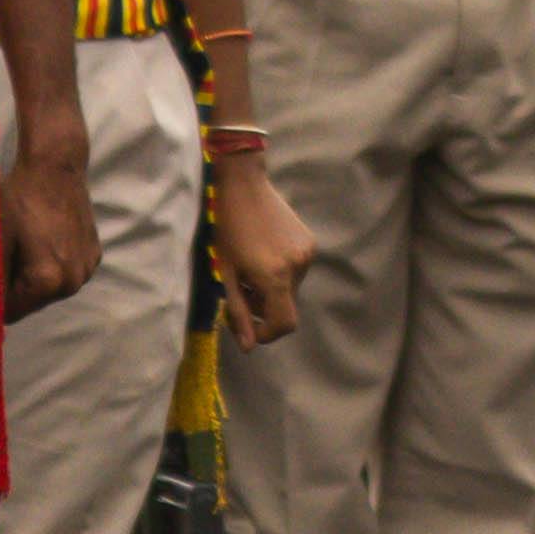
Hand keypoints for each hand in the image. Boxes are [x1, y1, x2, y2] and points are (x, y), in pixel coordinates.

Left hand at [0, 124, 98, 315]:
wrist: (56, 166)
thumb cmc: (19, 200)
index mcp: (47, 282)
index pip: (9, 313)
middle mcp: (72, 283)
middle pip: (30, 304)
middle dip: (14, 288)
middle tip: (6, 254)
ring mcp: (87, 270)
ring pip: (49, 291)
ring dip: (34, 278)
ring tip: (26, 245)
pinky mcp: (94, 256)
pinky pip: (65, 274)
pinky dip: (53, 265)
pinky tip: (46, 239)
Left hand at [207, 150, 311, 347]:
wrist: (243, 186)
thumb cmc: (226, 229)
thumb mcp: (225, 274)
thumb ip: (238, 313)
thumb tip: (248, 347)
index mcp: (275, 277)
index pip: (284, 324)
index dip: (267, 334)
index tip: (249, 328)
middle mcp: (298, 267)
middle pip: (285, 306)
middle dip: (263, 307)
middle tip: (239, 289)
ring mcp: (307, 253)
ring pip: (291, 288)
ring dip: (271, 288)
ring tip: (249, 267)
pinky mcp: (309, 242)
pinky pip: (296, 270)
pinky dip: (280, 271)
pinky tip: (263, 252)